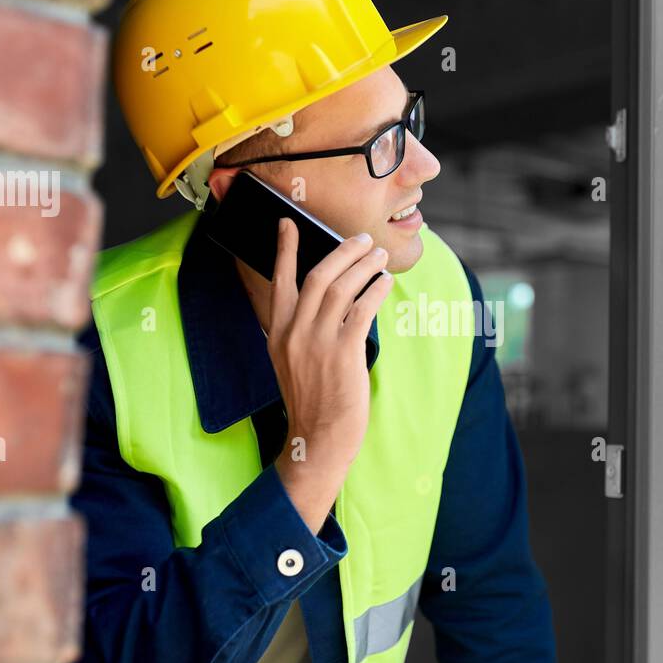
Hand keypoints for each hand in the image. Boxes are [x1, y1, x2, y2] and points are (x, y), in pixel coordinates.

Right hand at [267, 217, 393, 532]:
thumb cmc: (312, 402)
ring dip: (364, 265)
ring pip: (342, 286)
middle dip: (342, 251)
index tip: (288, 224)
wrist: (318, 438)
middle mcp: (294, 332)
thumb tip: (334, 297)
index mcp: (277, 333)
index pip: (279, 281)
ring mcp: (318, 341)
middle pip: (318, 275)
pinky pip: (363, 308)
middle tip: (361, 239)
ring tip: (379, 256)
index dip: (284, 250)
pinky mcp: (344, 351)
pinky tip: (384, 283)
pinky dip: (376, 290)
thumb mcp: (293, 362)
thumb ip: (303, 331)